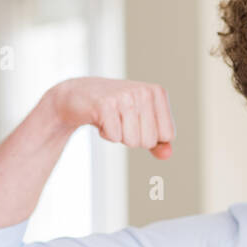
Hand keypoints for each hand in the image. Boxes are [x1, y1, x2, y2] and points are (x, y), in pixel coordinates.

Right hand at [51, 76, 174, 157]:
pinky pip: (114, 137)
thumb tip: (167, 155)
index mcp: (157, 92)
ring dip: (119, 136)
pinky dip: (106, 134)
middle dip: (133, 138)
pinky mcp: (105, 104)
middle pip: (150, 141)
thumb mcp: (141, 123)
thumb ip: (158, 141)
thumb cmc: (114, 110)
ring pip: (132, 141)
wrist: (78, 95)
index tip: (136, 121)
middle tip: (121, 120)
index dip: (150, 136)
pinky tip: (100, 119)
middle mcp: (143, 91)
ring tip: (111, 119)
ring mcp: (124, 96)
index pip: (168, 135)